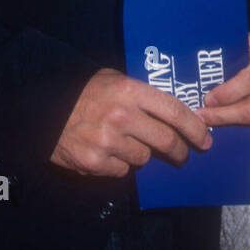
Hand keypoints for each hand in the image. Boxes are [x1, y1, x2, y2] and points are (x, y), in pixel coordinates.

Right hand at [50, 68, 212, 177]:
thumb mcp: (112, 79)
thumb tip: (174, 110)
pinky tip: (107, 151)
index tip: (205, 137)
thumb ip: (141, 93)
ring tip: (125, 142)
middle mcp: (121, 116)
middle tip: (182, 154)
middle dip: (179, 150)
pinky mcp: (95, 163)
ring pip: (144, 157)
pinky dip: (119, 163)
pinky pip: (122, 170)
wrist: (44, 111)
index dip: (195, 127)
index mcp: (129, 91)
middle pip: (166, 140)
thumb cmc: (82, 92)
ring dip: (141, 153)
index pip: (174, 111)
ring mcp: (108, 142)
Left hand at [201, 33, 249, 138]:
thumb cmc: (245, 53)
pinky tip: (229, 128)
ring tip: (209, 124)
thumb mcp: (236, 45)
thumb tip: (191, 73)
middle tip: (201, 118)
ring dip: (230, 127)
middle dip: (223, 116)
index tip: (207, 100)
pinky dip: (245, 134)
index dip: (228, 93)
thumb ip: (221, 55)